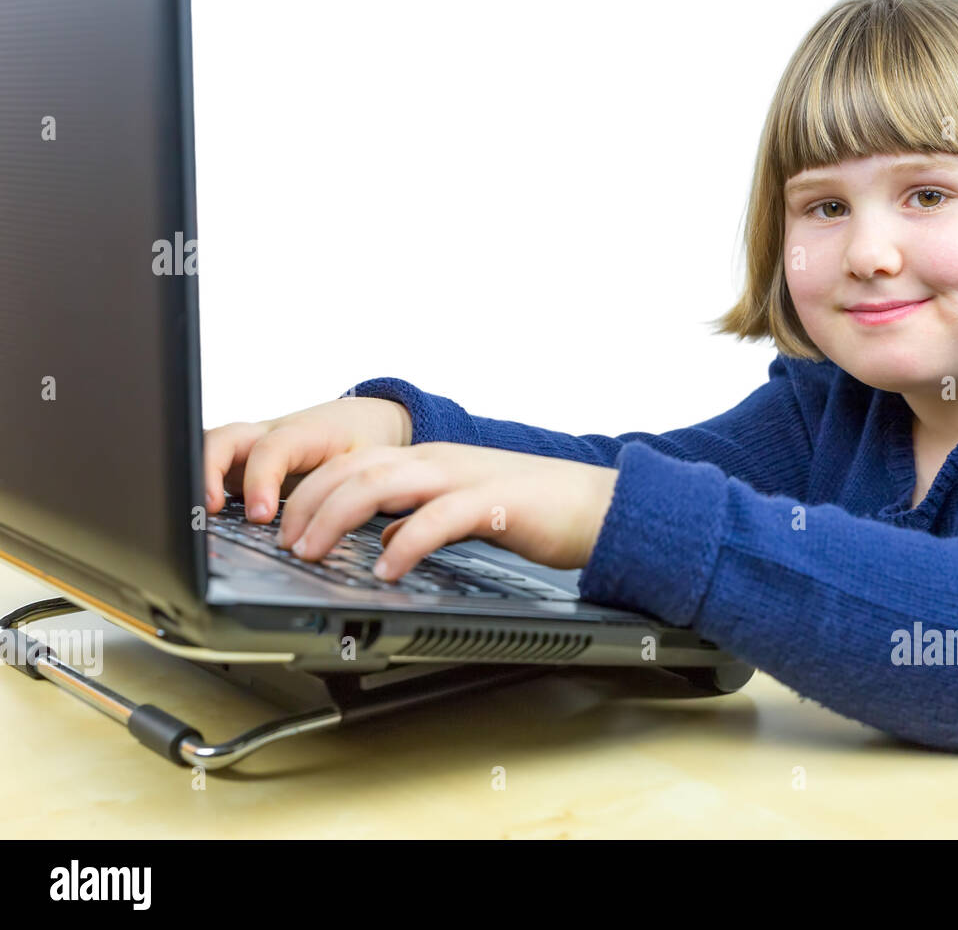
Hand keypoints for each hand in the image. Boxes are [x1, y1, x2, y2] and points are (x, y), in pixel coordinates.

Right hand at [204, 396, 412, 521]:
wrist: (361, 420)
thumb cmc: (363, 441)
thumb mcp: (365, 464)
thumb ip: (345, 488)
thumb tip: (328, 527)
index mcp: (304, 431)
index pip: (271, 448)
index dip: (260, 479)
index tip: (260, 515)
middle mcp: (269, 434)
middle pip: (224, 438)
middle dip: (208, 470)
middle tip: (212, 511)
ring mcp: (252, 446)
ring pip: (211, 449)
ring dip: (200, 478)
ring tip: (202, 516)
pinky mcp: (244, 463)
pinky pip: (214, 468)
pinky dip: (205, 488)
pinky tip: (211, 519)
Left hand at [274, 442, 619, 577]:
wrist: (599, 506)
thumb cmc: (537, 511)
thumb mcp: (464, 510)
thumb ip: (421, 516)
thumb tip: (385, 537)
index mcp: (430, 461)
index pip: (353, 463)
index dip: (311, 491)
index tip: (284, 526)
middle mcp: (440, 462)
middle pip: (355, 468)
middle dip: (310, 504)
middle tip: (286, 543)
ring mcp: (465, 478)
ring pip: (383, 483)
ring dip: (338, 517)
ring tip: (312, 552)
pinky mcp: (494, 503)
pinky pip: (437, 519)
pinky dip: (404, 543)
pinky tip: (386, 570)